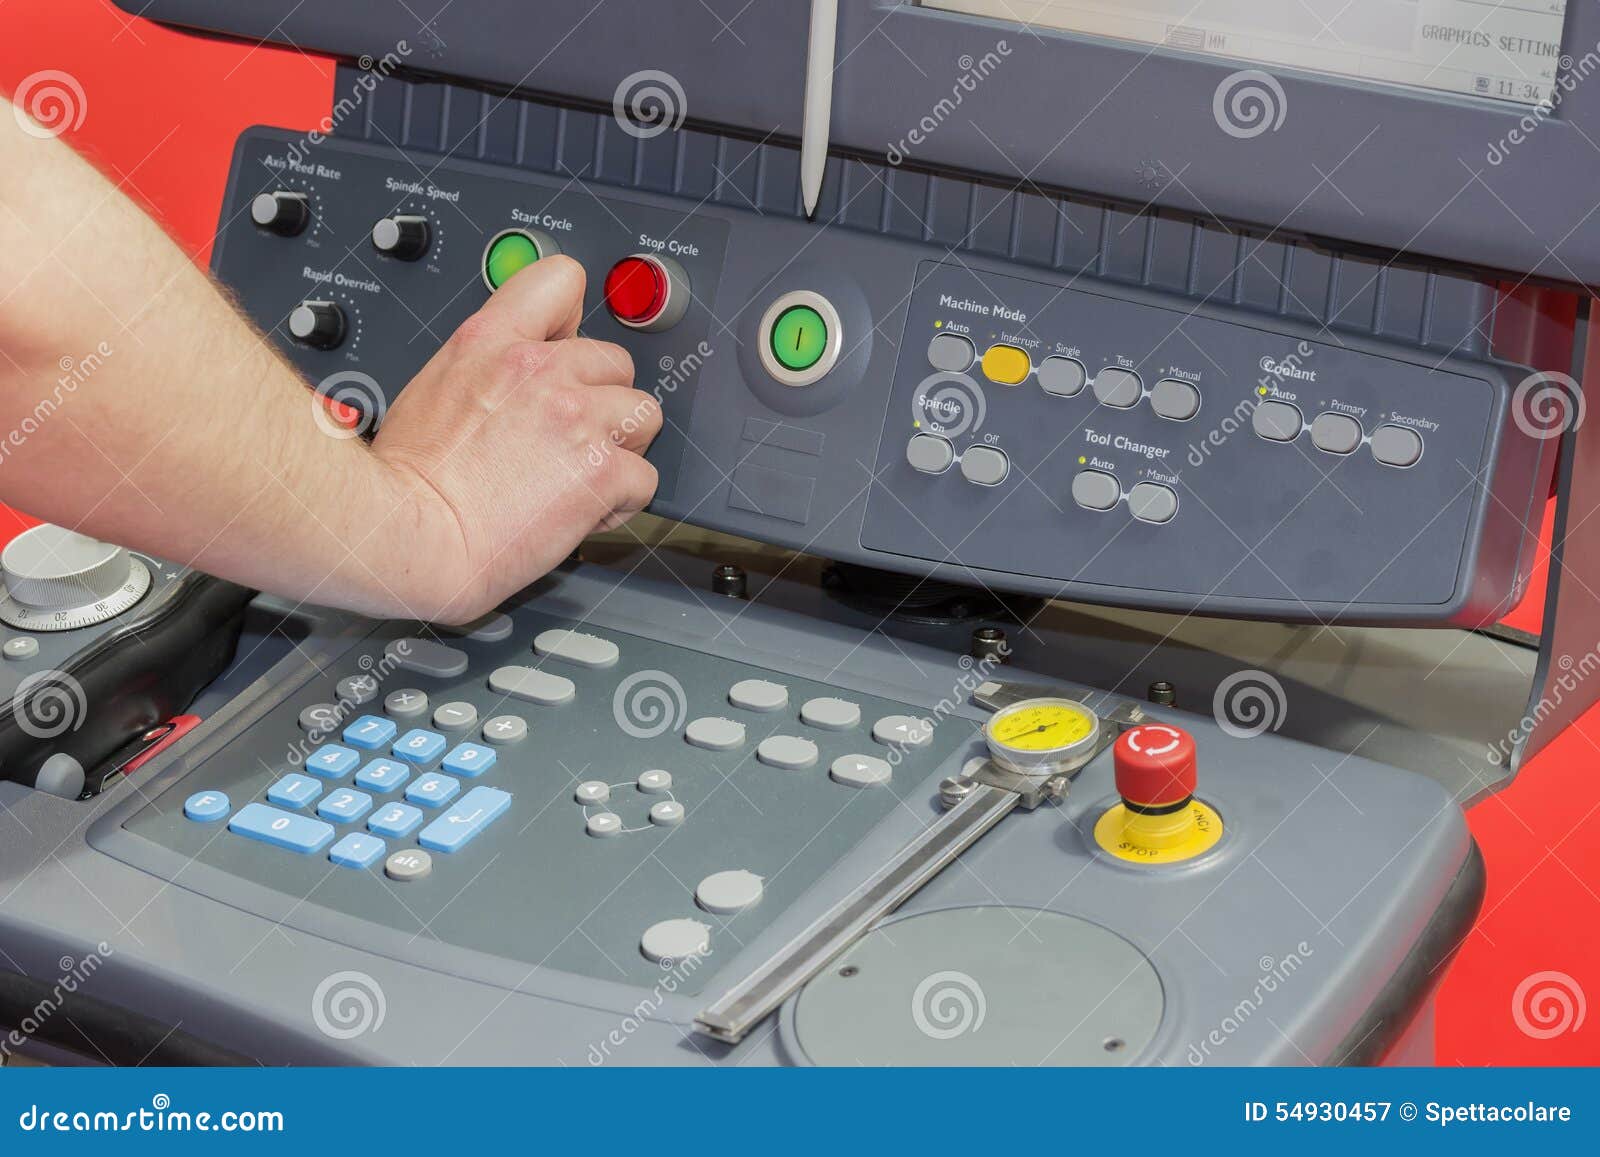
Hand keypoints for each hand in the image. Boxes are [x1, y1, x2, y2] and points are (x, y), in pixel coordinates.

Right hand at [372, 256, 660, 621]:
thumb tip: (520, 370)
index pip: (561, 280)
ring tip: (579, 474)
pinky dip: (620, 501)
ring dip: (622, 446)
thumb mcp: (436, 384)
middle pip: (617, 361)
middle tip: (567, 438)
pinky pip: (644, 478)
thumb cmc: (410, 478)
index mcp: (493, 340)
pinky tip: (583, 510)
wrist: (408, 532)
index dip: (573, 318)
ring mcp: (578, 418)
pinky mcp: (602, 471)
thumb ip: (489, 364)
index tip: (568, 347)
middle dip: (600, 399)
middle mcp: (543, 370)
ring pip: (642, 415)